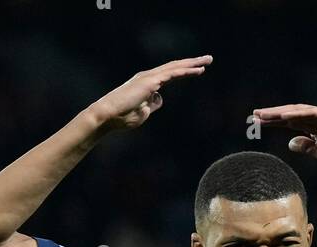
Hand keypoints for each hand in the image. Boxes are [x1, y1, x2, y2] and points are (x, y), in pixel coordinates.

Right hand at [92, 56, 212, 131]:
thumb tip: (160, 99)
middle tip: (208, 59)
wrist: (108, 116)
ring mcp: (150, 77)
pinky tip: (198, 70)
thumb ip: (152, 105)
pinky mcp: (150, 81)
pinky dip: (185, 71)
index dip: (184, 71)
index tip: (198, 70)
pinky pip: (172, 74)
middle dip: (192, 63)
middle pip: (175, 67)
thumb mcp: (143, 113)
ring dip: (192, 64)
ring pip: (176, 67)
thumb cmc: (122, 117)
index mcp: (148, 83)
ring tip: (208, 61)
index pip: (170, 75)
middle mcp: (149, 76)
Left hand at [252, 104, 316, 166]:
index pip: (289, 124)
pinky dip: (297, 115)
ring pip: (298, 112)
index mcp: (314, 129)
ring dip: (280, 113)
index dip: (274, 123)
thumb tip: (290, 142)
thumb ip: (307, 147)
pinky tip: (284, 116)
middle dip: (272, 116)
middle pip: (290, 116)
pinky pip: (311, 114)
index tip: (257, 124)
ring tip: (264, 115)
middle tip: (253, 116)